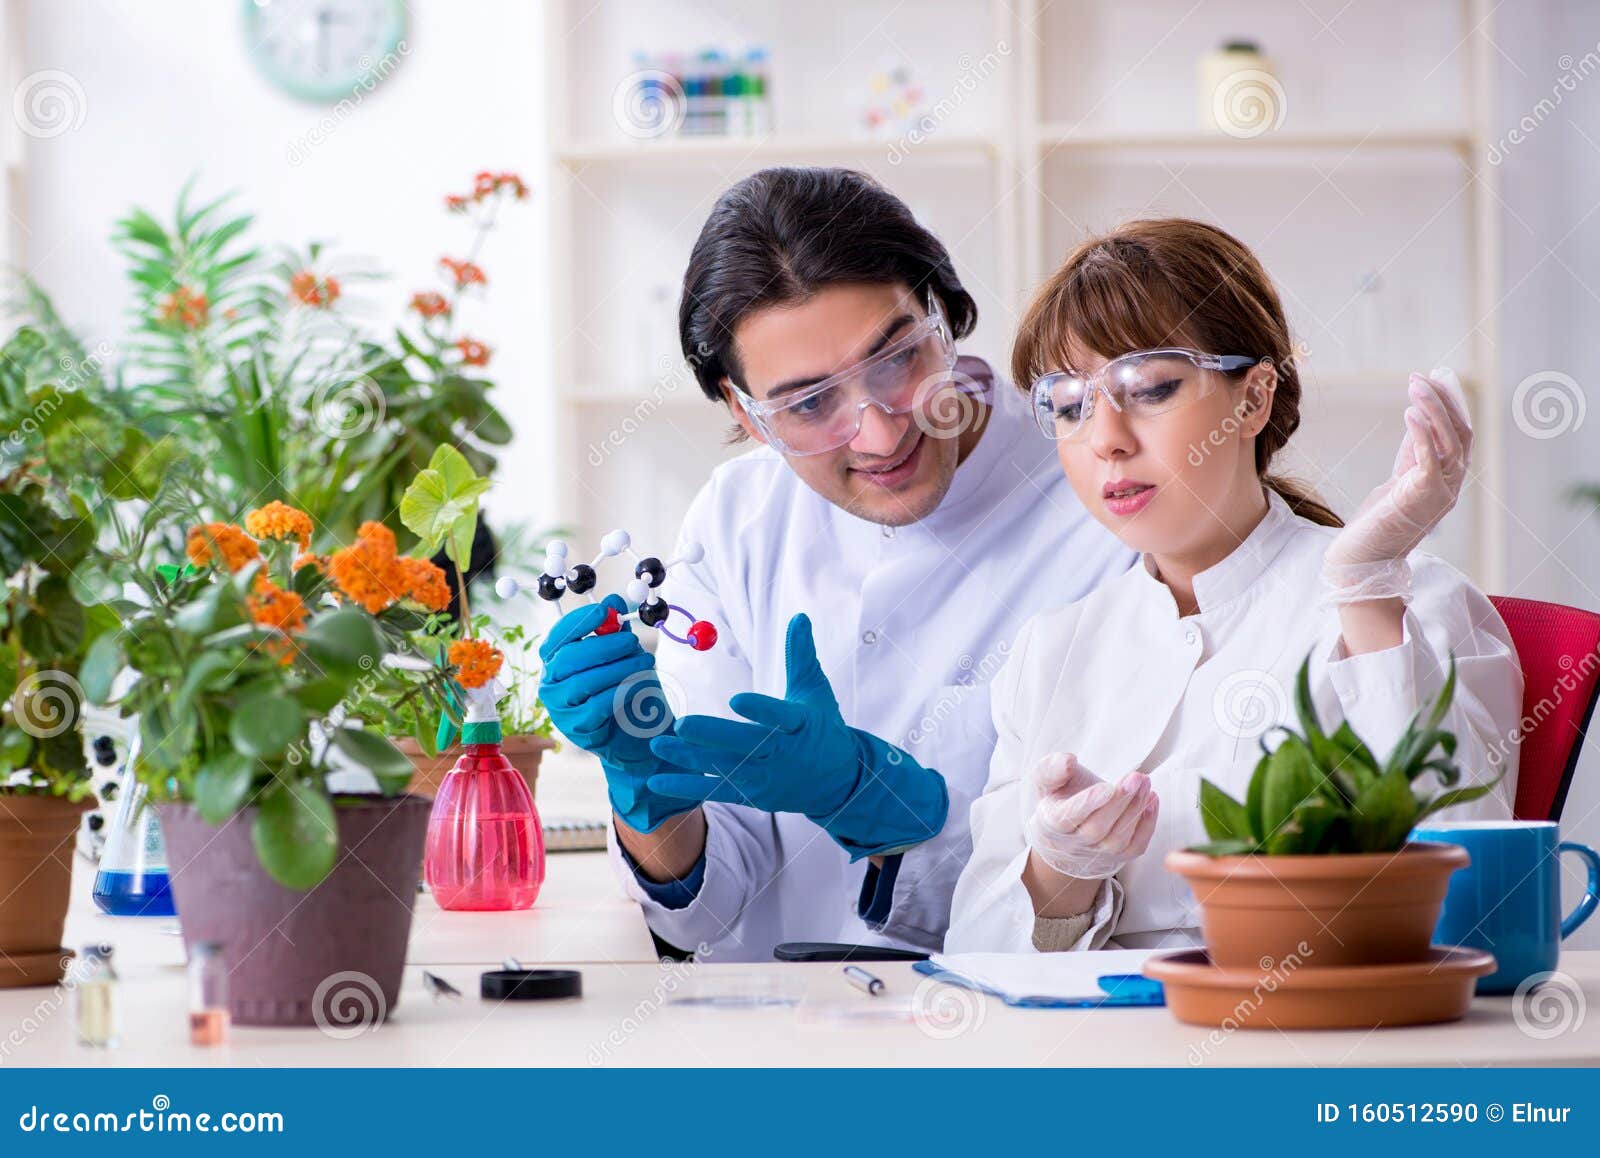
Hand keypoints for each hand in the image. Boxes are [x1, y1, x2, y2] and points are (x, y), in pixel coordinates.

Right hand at [537, 594, 694, 832]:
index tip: (604, 611)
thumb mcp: (625, 656)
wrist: (642, 737)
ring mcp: (560, 709)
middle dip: (604, 645)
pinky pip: (596, 706)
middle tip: (634, 641)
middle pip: (569, 658)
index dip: (579, 621)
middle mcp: (551, 684)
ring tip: (646, 662)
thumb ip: (617, 631)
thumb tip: (616, 600)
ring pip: (584, 682)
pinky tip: (637, 688)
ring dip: (619, 669)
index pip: (558, 637)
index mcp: (557, 661)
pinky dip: (619, 693)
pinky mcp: (576, 729)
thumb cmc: (629, 692)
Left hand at [648, 613, 948, 857]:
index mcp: (800, 725)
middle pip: (747, 745)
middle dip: (714, 736)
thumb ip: (800, 655)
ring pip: (726, 768)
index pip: (782, 717)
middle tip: (683, 725)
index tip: (737, 700)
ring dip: (691, 758)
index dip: (761, 710)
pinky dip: (687, 787)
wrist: (840, 781)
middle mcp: (783, 754)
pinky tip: (657, 780)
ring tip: (660, 744)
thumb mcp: (815, 690)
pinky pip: (717, 791)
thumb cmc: (823, 728)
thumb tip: (798, 617)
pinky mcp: (753, 795)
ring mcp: (767, 778)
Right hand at [1024, 752, 1157, 879]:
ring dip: (1135, 808)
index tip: (1107, 787)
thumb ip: (1053, 768)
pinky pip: (1135, 846)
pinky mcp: (1118, 857)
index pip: (1068, 817)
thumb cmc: (1060, 799)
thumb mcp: (1047, 780)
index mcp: (1052, 822)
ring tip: (1145, 782)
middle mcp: (1073, 843)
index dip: (1088, 803)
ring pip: (1118, 838)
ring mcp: (1097, 854)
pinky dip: (1147, 825)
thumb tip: (1067, 761)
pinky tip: (1152, 800)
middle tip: (1136, 777)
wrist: (1069, 831)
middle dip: (1119, 802)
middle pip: (1097, 828)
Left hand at [1324, 368, 1470, 596]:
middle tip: (1423, 375)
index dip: (1448, 404)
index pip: (1459, 434)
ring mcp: (1441, 492)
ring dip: (1432, 408)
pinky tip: (1411, 412)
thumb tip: (1419, 418)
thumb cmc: (1378, 523)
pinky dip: (1423, 432)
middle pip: (1459, 433)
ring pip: (1448, 441)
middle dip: (1443, 400)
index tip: (1432, 377)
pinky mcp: (1421, 497)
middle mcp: (1451, 485)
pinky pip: (1429, 458)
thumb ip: (1412, 454)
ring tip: (1415, 384)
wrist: (1362, 559)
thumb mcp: (1398, 479)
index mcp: (1447, 480)